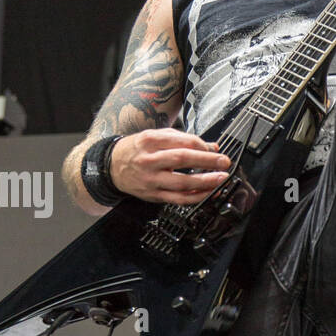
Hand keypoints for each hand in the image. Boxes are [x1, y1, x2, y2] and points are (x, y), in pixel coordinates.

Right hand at [110, 130, 230, 204]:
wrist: (111, 167)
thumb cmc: (136, 150)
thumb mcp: (156, 137)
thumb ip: (183, 139)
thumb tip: (211, 146)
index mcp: (150, 141)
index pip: (182, 141)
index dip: (202, 145)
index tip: (215, 150)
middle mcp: (149, 160)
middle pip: (182, 159)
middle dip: (207, 161)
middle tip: (224, 162)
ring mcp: (151, 179)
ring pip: (181, 182)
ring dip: (204, 182)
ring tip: (220, 179)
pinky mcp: (153, 195)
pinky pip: (178, 199)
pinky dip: (195, 197)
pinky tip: (208, 193)